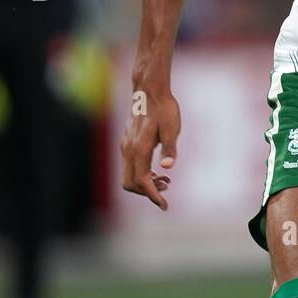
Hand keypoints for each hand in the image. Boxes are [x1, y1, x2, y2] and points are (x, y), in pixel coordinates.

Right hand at [121, 89, 180, 209]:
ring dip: (145, 184)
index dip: (153, 196)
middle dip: (147, 192)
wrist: (149, 91)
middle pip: (130, 184)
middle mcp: (128, 150)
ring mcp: (125, 147)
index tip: (165, 206)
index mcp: (139, 149)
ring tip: (167, 181)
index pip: (142, 181)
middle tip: (168, 189)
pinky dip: (141, 175)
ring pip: (128, 176)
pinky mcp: (127, 144)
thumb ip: (169, 148)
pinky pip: (130, 167)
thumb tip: (167, 169)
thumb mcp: (171, 128)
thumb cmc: (164, 109)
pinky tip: (157, 171)